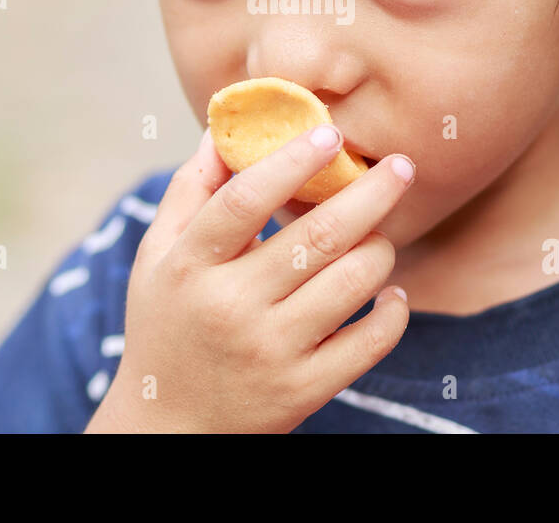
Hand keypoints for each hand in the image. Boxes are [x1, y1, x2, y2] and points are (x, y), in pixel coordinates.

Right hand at [85, 124, 413, 432]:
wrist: (168, 427)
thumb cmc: (168, 324)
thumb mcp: (157, 256)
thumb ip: (190, 191)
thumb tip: (224, 130)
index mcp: (190, 265)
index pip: (245, 200)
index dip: (291, 162)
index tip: (331, 135)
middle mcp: (230, 307)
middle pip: (316, 237)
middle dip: (370, 195)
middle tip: (402, 166)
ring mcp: (269, 352)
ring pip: (351, 284)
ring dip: (381, 250)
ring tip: (383, 235)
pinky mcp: (301, 391)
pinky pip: (368, 344)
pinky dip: (393, 313)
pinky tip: (391, 294)